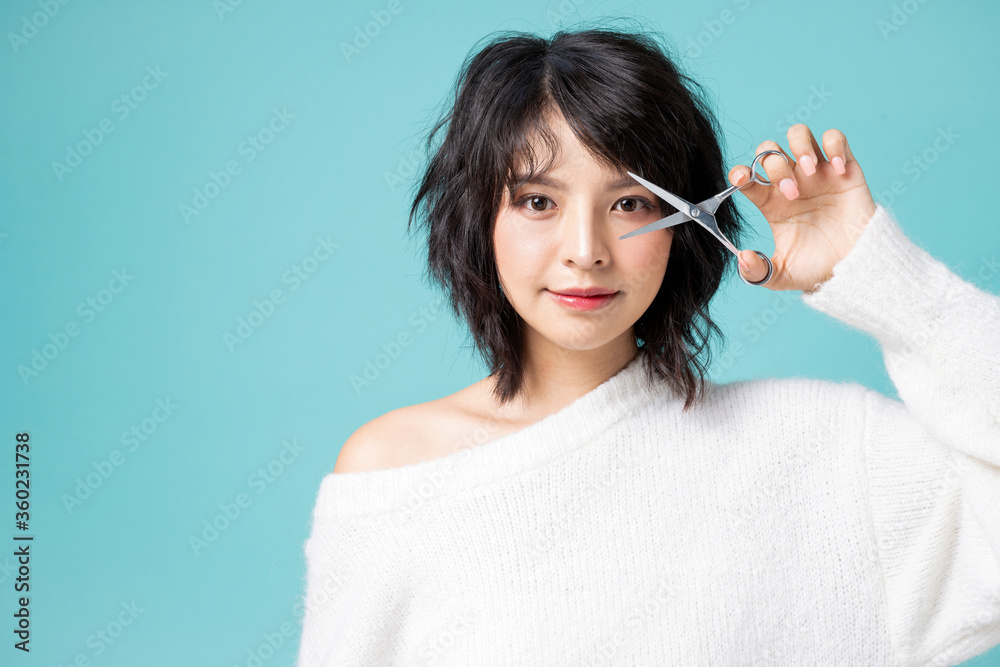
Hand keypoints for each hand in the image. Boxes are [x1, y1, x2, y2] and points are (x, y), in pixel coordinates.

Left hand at [730, 124, 876, 291]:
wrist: (854, 269)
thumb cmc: (815, 269)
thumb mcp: (780, 276)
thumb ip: (756, 272)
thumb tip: (742, 258)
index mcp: (770, 203)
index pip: (747, 175)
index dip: (740, 172)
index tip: (742, 179)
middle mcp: (791, 182)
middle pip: (769, 150)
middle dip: (776, 166)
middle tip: (790, 194)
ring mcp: (817, 174)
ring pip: (798, 135)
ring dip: (799, 147)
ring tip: (809, 172)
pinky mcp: (845, 169)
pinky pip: (835, 138)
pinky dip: (834, 145)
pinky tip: (837, 170)